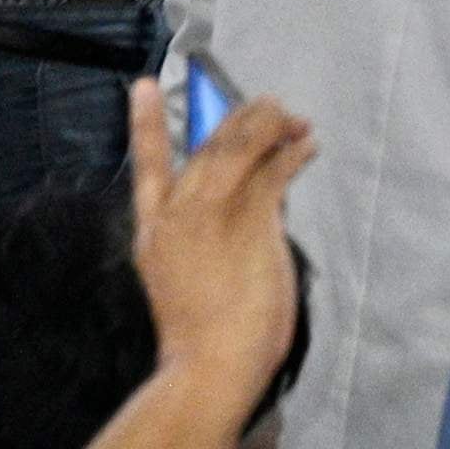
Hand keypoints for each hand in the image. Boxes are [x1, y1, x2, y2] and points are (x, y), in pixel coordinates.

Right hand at [122, 78, 312, 397]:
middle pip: (204, 149)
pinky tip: (306, 145)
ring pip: (239, 151)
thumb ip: (211, 238)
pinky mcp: (248, 221)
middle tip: (263, 102)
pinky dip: (292, 155)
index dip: (145, 124)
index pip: (146, 165)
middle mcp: (177, 212)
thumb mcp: (186, 279)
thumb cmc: (201, 338)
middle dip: (235, 119)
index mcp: (152, 230)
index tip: (143, 86)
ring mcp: (211, 213)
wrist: (208, 363)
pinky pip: (272, 174)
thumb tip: (255, 208)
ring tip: (289, 113)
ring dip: (267, 127)